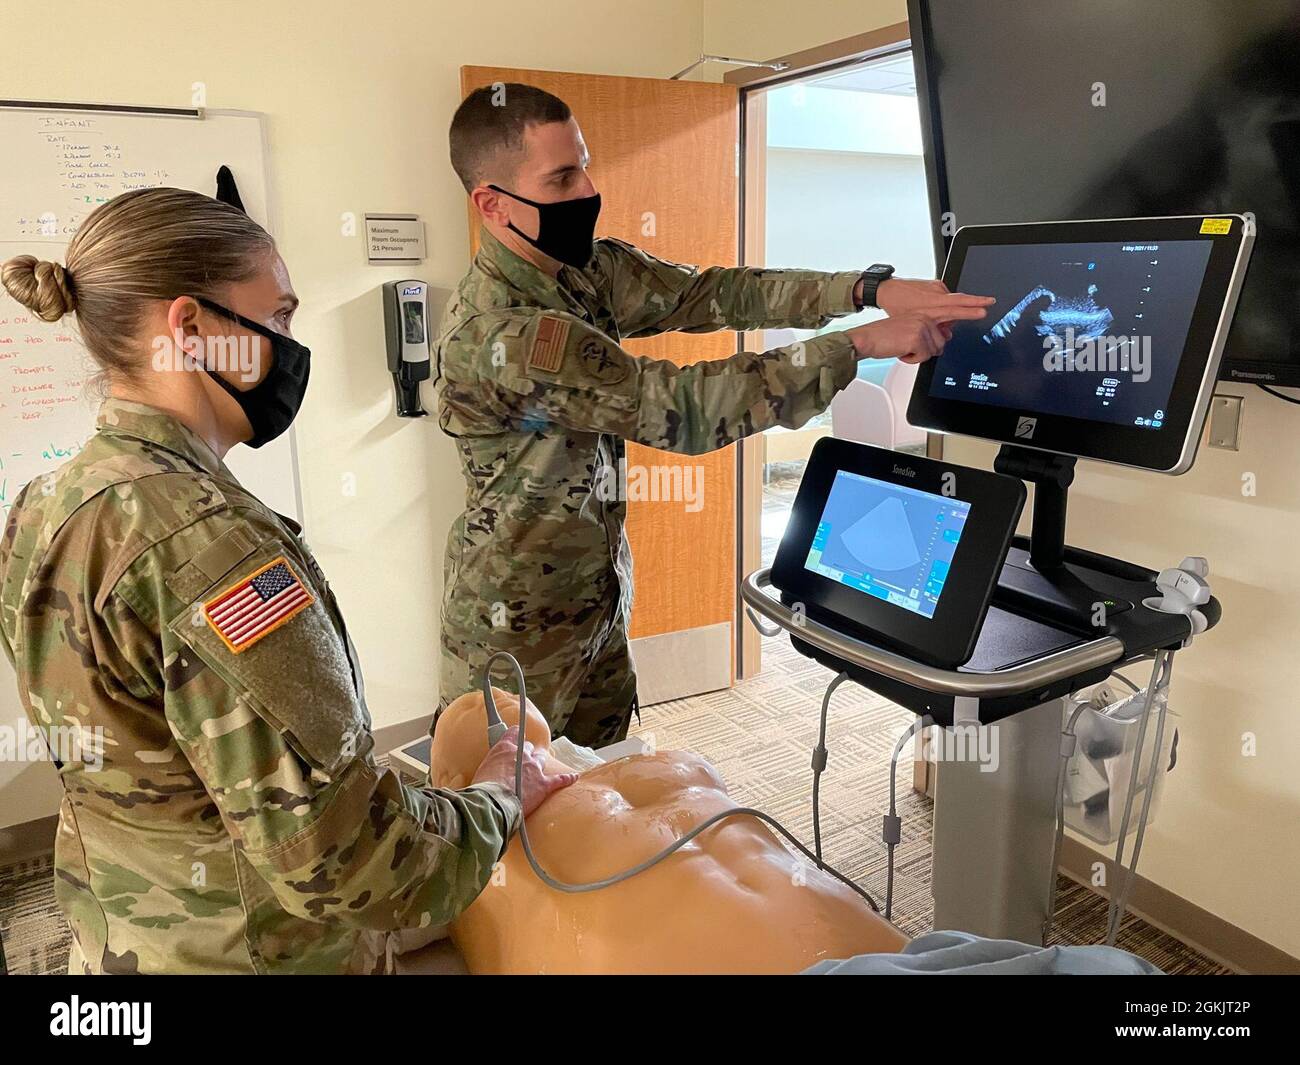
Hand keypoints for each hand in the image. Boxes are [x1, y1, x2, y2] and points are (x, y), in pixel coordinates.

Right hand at [472, 726, 578, 816]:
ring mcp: (534, 769)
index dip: (515, 735)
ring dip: (539, 764)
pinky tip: (573, 777)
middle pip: (528, 749)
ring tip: (539, 767)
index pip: (513, 733)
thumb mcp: (480, 772)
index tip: (515, 735)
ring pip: (540, 761)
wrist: (493, 804)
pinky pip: (559, 780)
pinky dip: (567, 778)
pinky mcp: (544, 785)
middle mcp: (522, 755)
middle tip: (521, 763)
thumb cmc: (481, 791)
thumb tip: (484, 776)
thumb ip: (488, 768)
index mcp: (504, 749)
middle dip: (526, 754)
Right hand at [845, 312, 948, 363]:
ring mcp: (921, 328)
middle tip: (908, 347)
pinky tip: (900, 352)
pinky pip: (923, 358)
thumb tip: (947, 336)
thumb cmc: (882, 335)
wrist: (865, 339)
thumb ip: (928, 331)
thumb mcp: (908, 328)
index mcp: (923, 313)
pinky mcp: (916, 339)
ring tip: (902, 348)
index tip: (953, 328)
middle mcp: (924, 318)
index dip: (947, 329)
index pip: (946, 322)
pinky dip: (911, 360)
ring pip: (933, 352)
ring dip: (917, 355)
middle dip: (926, 351)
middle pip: (941, 343)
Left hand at [875, 277, 994, 319]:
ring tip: (943, 322)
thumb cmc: (897, 306)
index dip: (974, 306)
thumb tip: (947, 334)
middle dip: (977, 301)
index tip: (986, 307)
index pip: (959, 304)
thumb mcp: (915, 321)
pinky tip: (935, 312)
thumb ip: (933, 328)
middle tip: (990, 302)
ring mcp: (936, 286)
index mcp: (933, 302)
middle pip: (962, 299)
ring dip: (951, 311)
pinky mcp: (933, 284)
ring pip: (951, 301)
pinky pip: (945, 296)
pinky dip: (944, 305)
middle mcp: (937, 292)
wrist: (886, 290)